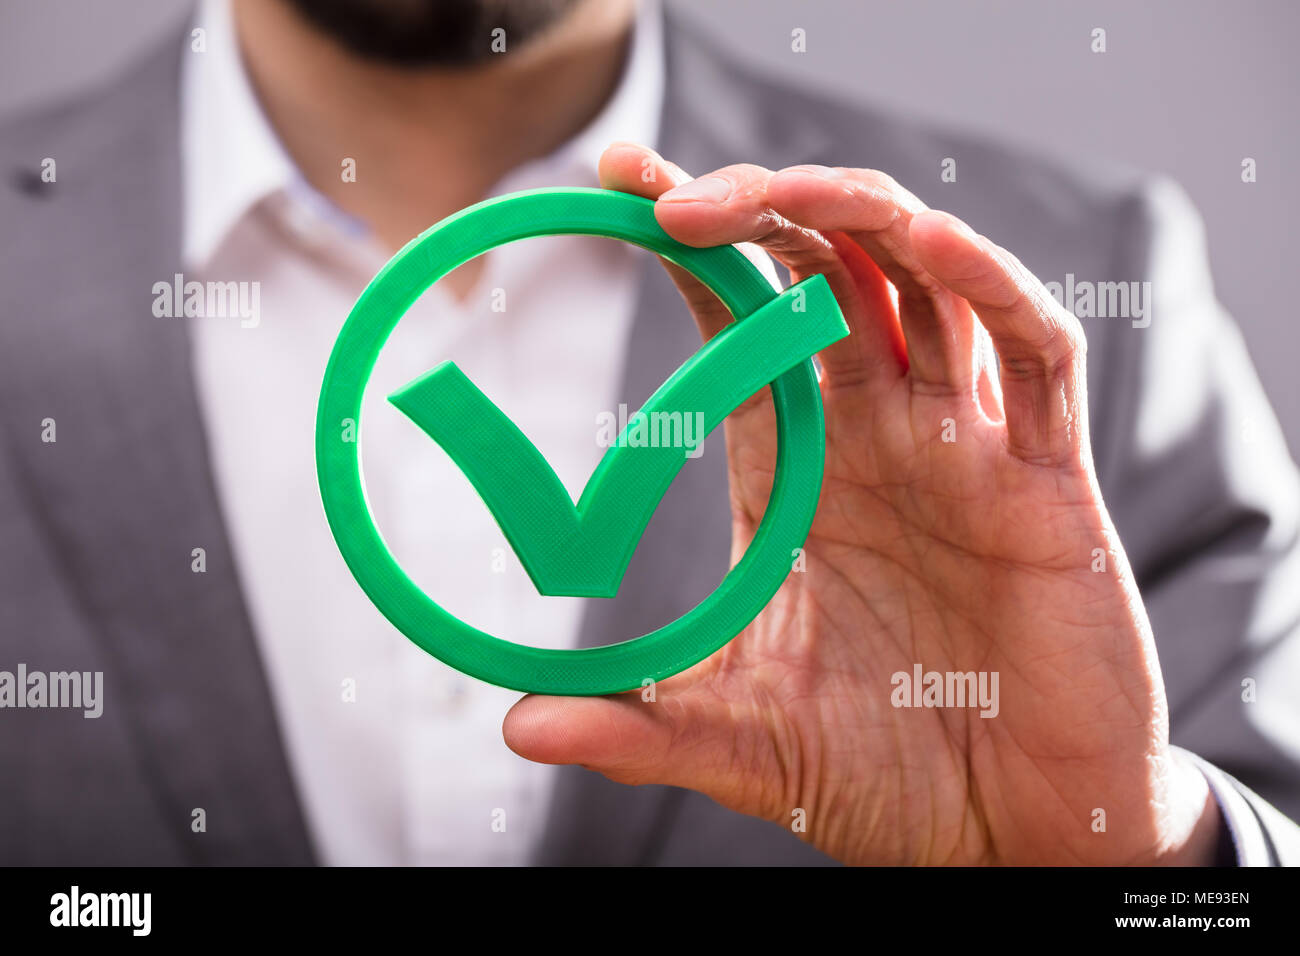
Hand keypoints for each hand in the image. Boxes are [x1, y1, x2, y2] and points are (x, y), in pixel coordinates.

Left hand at [504, 144, 1220, 864]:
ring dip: (853, 215)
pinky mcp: (1048, 481)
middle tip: (660, 191)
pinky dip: (990, 288)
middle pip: (826, 270)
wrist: (1013, 833)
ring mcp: (967, 449)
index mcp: (801, 471)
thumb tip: (515, 728)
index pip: (740, 323)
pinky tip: (928, 245)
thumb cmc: (886, 776)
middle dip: (754, 207)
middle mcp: (882, 436)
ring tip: (770, 193)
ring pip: (926, 280)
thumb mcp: (744, 740)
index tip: (614, 190)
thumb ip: (637, 727)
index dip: (690, 250)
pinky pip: (1036, 353)